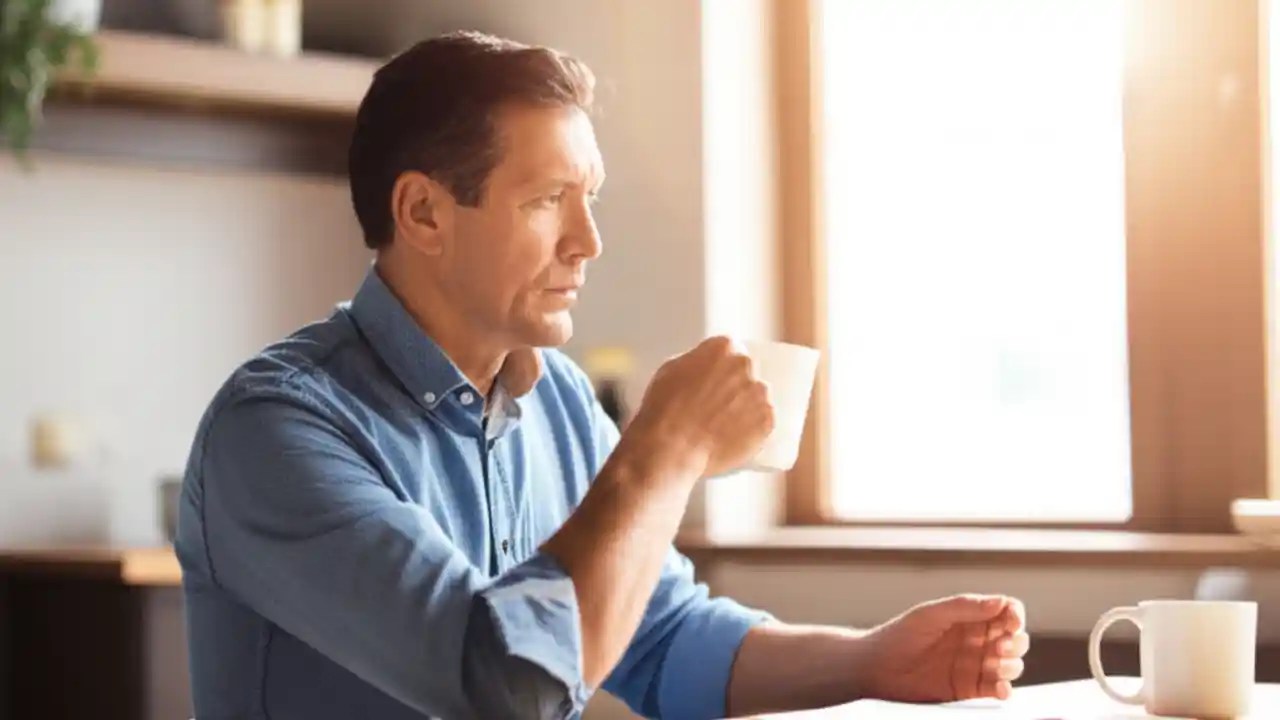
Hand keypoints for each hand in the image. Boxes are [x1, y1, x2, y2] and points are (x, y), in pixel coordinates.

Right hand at [621, 336, 774, 479]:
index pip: (731, 350)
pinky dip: (754, 430)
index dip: (722, 367)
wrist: (671, 447)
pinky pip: (765, 422)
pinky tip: (734, 438)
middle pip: (748, 372)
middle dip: (737, 385)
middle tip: (720, 405)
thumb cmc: (664, 408)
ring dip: (747, 407)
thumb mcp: (671, 370)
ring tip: (725, 426)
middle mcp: (747, 365)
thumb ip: (696, 362)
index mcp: (723, 346)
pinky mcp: (768, 420)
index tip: (716, 380)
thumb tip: (705, 369)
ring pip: (758, 397)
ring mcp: (760, 393)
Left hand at [859, 594, 1028, 702]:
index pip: (1007, 611)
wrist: (877, 668)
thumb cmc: (900, 635)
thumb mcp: (930, 615)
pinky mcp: (970, 689)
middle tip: (1000, 646)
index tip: (1012, 622)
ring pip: (1011, 664)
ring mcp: (975, 665)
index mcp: (970, 616)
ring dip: (1012, 665)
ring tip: (997, 665)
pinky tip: (1001, 688)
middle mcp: (977, 639)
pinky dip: (1005, 689)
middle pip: (1016, 638)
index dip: (1016, 615)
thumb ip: (964, 607)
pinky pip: (997, 689)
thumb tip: (1000, 602)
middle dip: (1016, 642)